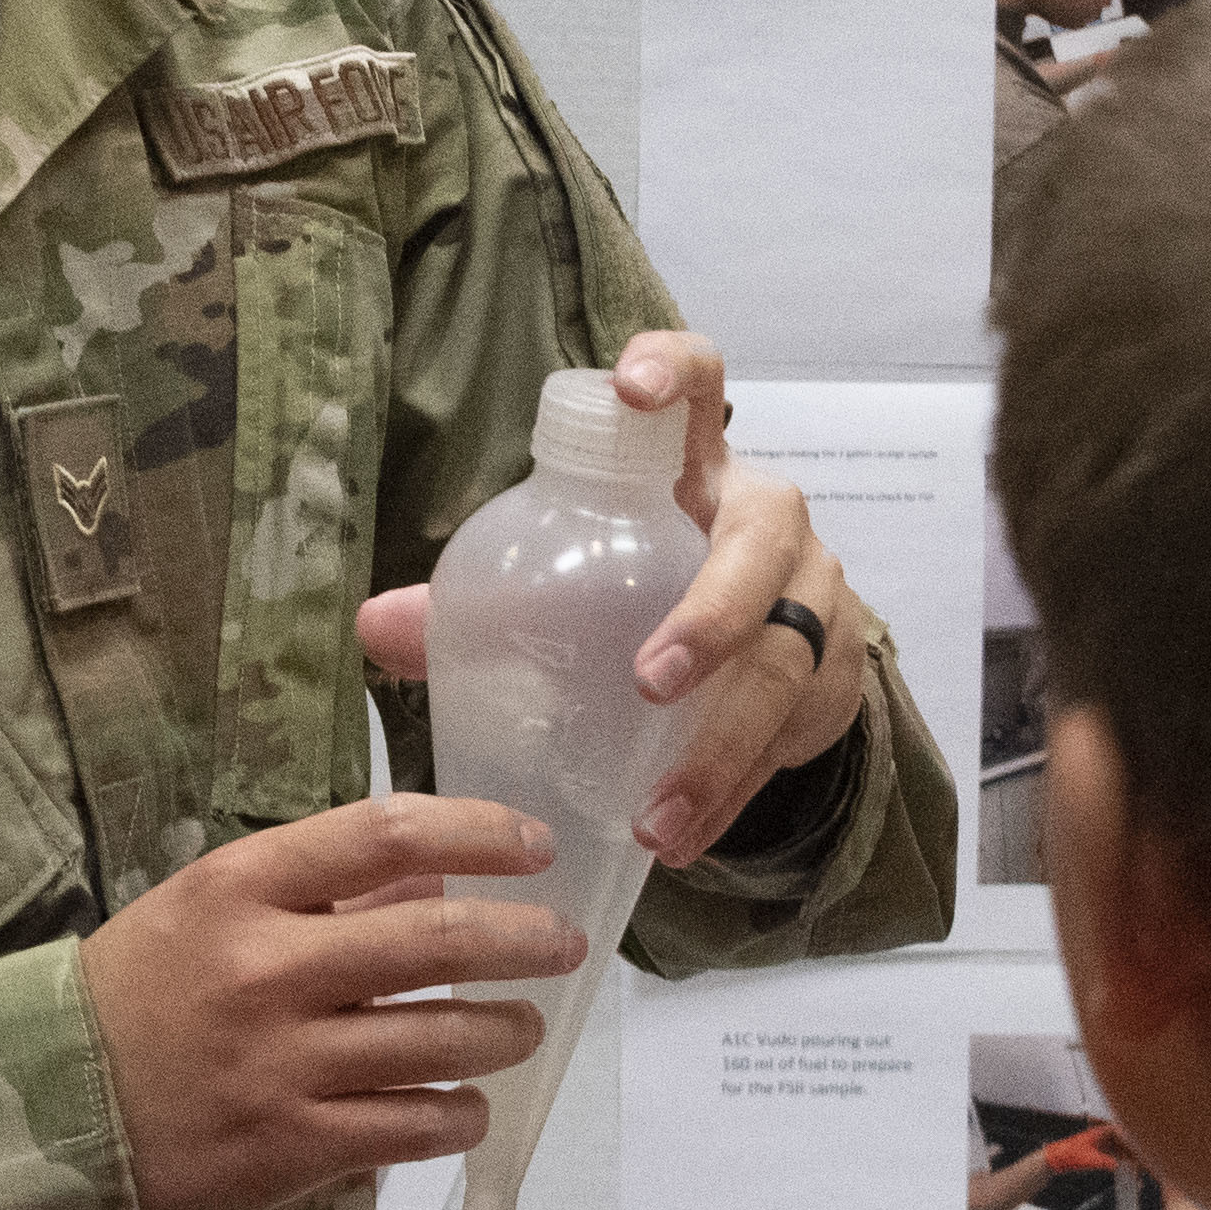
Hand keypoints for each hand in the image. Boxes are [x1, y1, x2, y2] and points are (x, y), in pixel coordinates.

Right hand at [81, 792, 588, 1209]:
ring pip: (440, 1040)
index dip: (478, 832)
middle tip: (562, 944)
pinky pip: (411, 1126)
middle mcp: (267, 968)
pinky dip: (459, 1116)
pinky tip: (469, 1107)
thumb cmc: (134, 1001)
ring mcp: (281, 1063)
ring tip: (523, 1028)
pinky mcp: (290, 1148)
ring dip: (504, 1032)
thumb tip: (435, 873)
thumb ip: (319, 893)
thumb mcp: (207, 915)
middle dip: (521, 938)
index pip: (386, 833)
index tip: (533, 843)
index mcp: (240, 889)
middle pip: (434, 939)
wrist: (37, 1115)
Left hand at [349, 327, 876, 863]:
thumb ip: (477, 597)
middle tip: (648, 683)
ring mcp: (816, 602)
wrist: (757, 656)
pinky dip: (733, 796)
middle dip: (709, 615)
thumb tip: (376, 626)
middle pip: (760, 546)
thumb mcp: (571, 577)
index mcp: (695, 469)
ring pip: (784, 663)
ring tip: (655, 817)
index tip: (632, 390)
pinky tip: (683, 840)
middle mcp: (769, 523)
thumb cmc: (645, 588)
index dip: (674, 369)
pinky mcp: (835, 681)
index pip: (703, 384)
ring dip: (717, 748)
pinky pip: (791, 739)